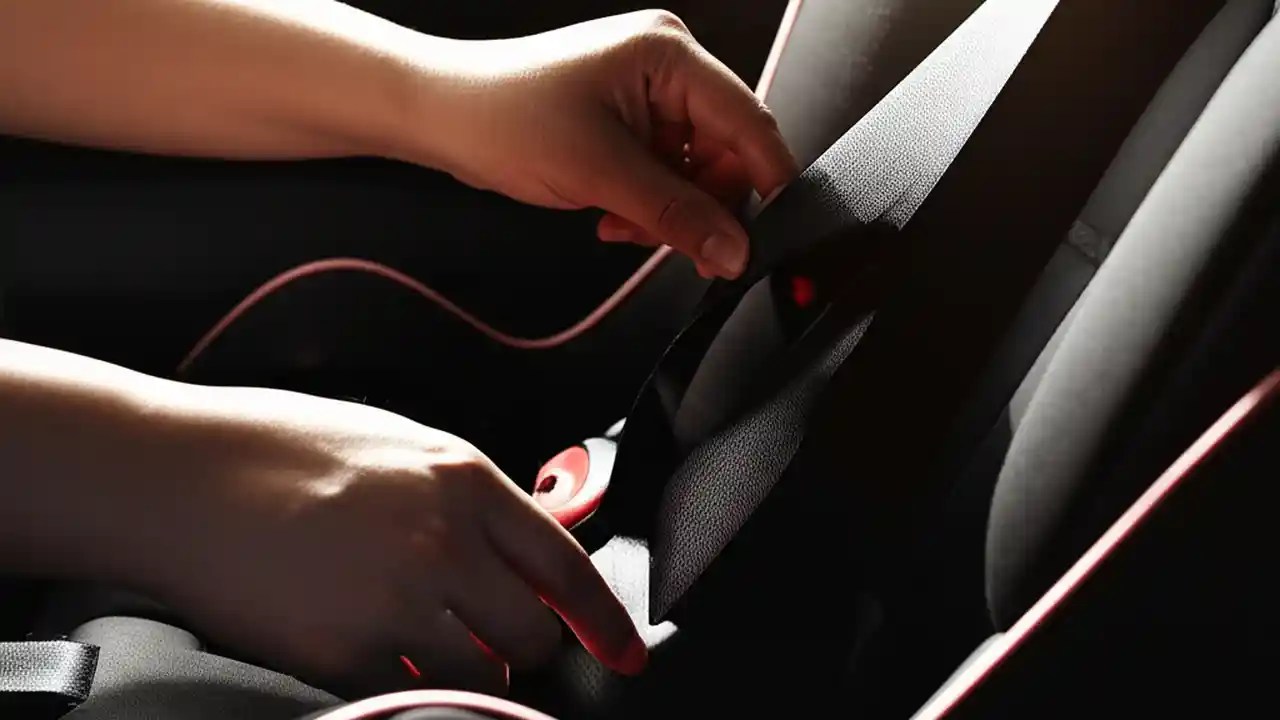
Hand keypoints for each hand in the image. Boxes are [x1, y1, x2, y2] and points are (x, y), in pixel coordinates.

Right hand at [133, 386, 642, 695]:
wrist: (179, 476)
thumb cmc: (282, 449)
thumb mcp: (398, 445)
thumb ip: (470, 495)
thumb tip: (528, 537)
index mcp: (464, 481)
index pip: (568, 567)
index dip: (606, 621)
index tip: (625, 653)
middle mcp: (443, 541)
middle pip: (534, 635)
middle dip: (524, 646)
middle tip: (489, 636)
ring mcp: (395, 601)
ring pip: (482, 675)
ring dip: (469, 672)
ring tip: (422, 640)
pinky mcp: (345, 654)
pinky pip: (413, 696)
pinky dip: (408, 686)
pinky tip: (374, 650)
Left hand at [415, 10, 798, 278]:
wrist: (441, 117)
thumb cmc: (503, 117)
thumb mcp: (600, 173)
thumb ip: (676, 215)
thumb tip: (733, 250)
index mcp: (670, 54)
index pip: (749, 123)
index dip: (765, 183)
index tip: (767, 236)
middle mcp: (667, 67)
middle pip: (725, 154)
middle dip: (699, 205)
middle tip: (669, 241)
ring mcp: (648, 95)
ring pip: (695, 172)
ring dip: (667, 211)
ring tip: (621, 224)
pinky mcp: (629, 122)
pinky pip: (666, 174)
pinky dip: (647, 205)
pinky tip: (613, 215)